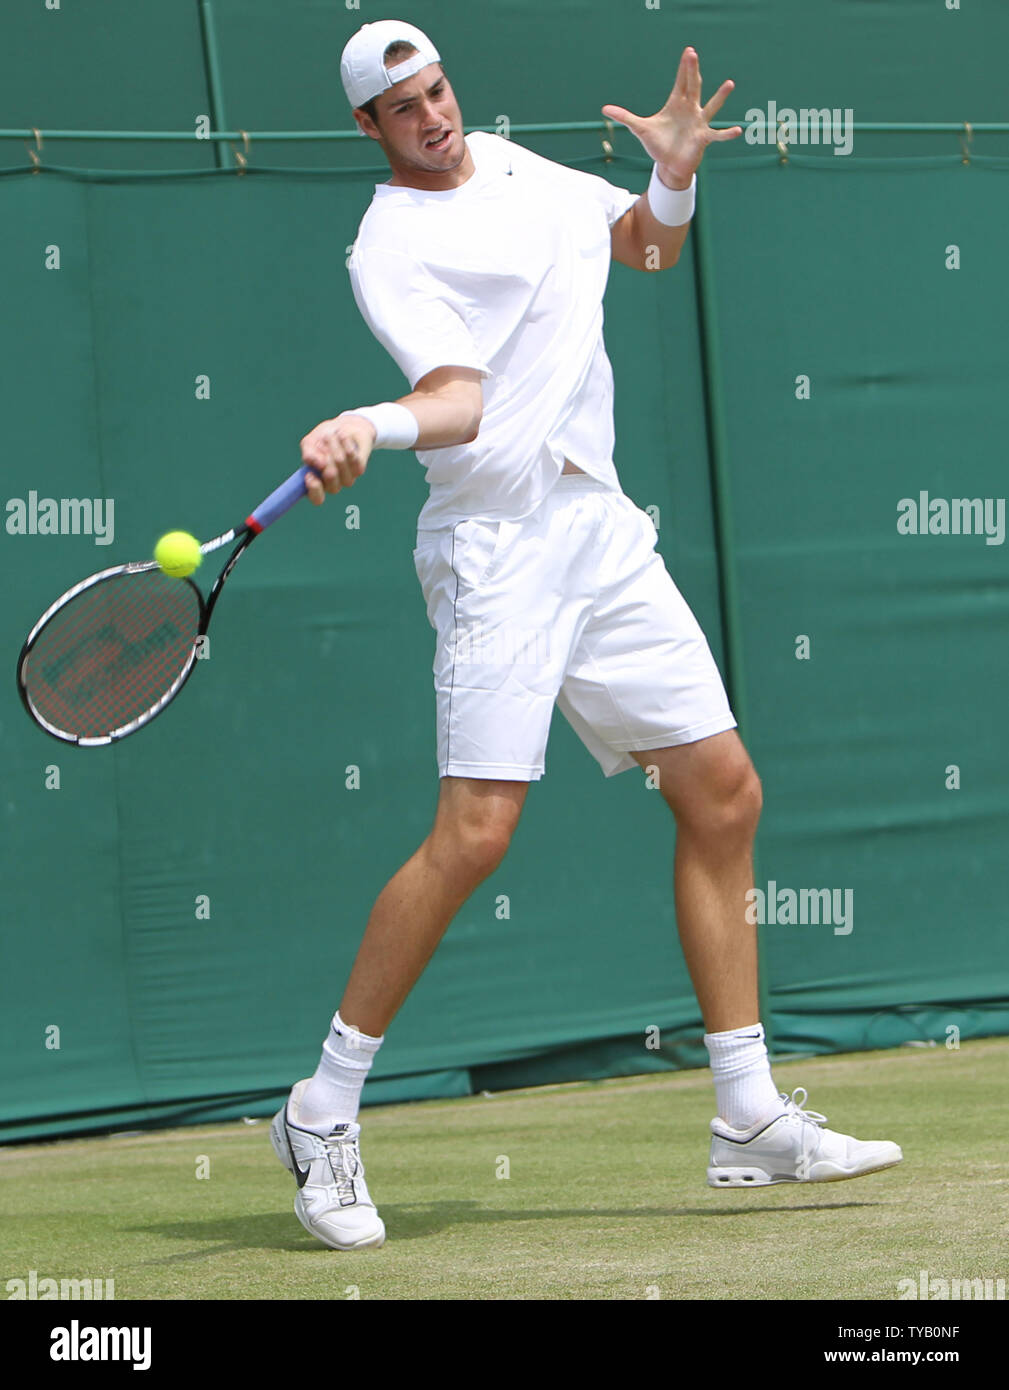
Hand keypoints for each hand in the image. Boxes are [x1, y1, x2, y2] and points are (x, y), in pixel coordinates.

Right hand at [299, 414, 376, 504]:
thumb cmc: (322, 439)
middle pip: (330, 478)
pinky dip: (346, 445)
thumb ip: (308, 453)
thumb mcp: (310, 443)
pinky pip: (353, 459)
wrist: (343, 428)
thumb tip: (314, 463)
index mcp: (317, 483)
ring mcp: (347, 479)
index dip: (314, 489)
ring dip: (335, 447)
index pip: (317, 498)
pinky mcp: (359, 470)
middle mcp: (332, 484)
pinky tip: (343, 437)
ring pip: (341, 466)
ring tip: (331, 435)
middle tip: (323, 440)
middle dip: (326, 456)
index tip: (309, 475)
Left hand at [602, 47, 741, 188]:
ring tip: (729, 84)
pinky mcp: (703, 138)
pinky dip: (727, 134)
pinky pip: (718, 135)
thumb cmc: (658, 144)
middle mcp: (690, 110)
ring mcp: (699, 123)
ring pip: (712, 107)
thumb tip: (605, 109)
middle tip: (693, 55)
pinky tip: (738, 130)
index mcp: (676, 105)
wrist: (668, 165)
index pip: (681, 83)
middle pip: (693, 87)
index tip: (688, 52)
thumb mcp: (640, 129)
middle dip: (692, 72)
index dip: (683, 68)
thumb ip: (625, 117)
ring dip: (720, 97)